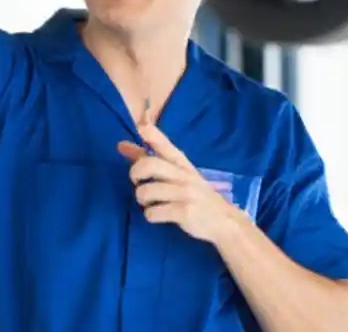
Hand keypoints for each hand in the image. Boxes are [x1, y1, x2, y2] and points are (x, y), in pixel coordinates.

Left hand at [117, 124, 241, 244]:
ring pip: (147, 191)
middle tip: (137, 182)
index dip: (152, 135)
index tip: (141, 126)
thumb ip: (150, 159)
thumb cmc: (196, 195)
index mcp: (182, 163)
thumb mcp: (178, 174)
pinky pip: (153, 212)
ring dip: (142, 200)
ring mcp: (185, 193)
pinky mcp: (185, 212)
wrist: (226, 221)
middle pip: (149, 165)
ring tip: (150, 203)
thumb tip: (121, 145)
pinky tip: (159, 215)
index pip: (165, 145)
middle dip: (135, 173)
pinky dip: (151, 215)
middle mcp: (184, 175)